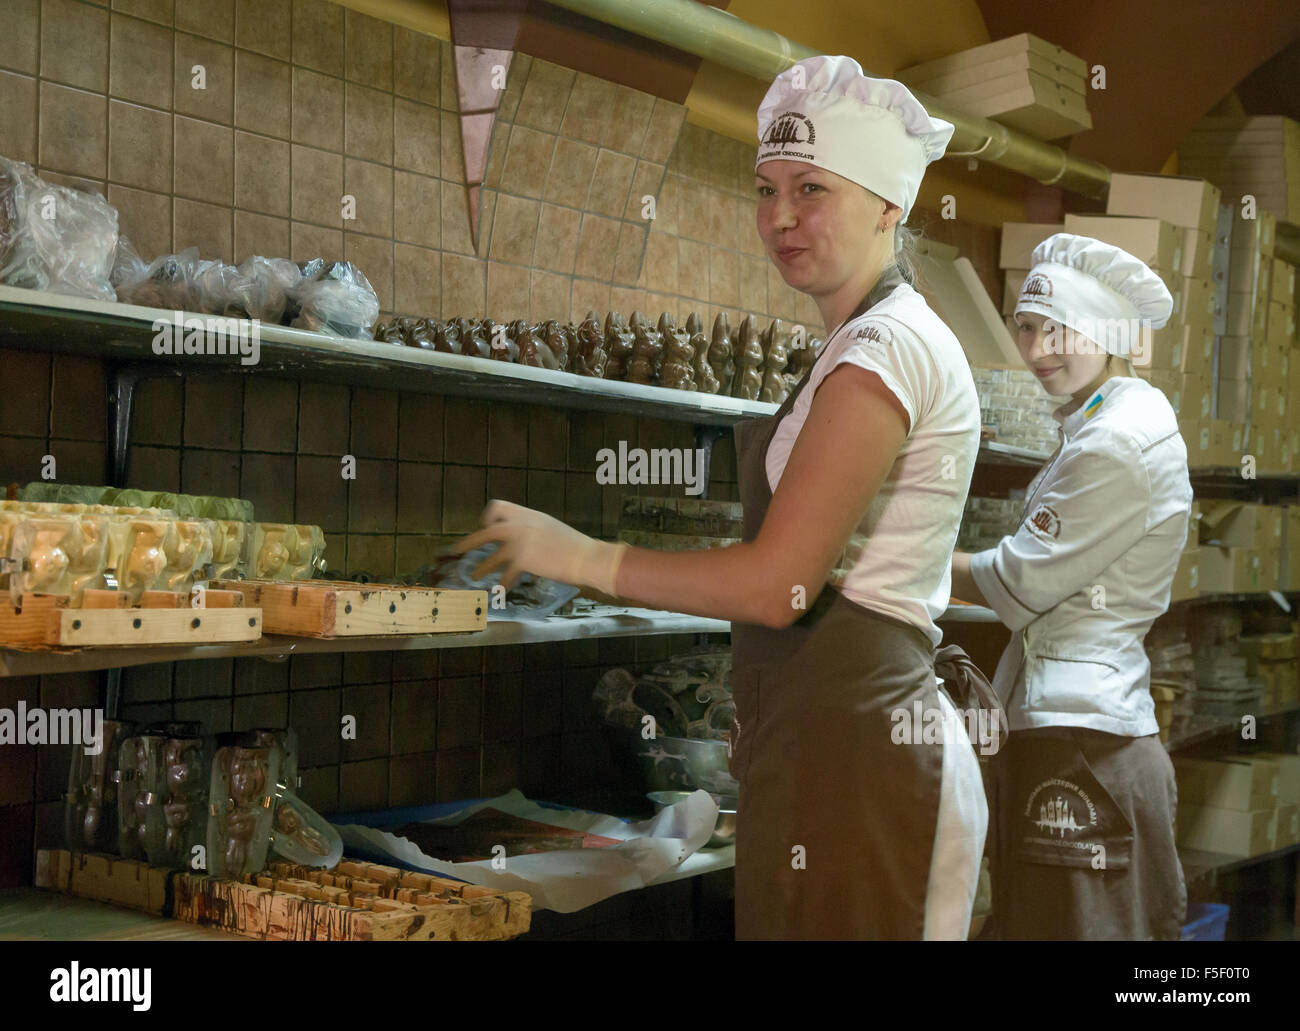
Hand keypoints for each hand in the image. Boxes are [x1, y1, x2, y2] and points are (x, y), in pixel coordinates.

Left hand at [452, 500, 627, 593]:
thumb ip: (530, 527)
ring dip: (480, 568)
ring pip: (491, 558)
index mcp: (526, 514)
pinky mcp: (523, 561)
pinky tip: (498, 592)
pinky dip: (502, 585)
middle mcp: (519, 526)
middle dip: (467, 542)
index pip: (497, 507)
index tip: (486, 526)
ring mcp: (519, 544)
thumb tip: (518, 535)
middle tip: (455, 550)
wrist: (584, 556)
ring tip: (473, 576)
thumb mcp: (548, 526)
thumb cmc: (572, 543)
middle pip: (484, 532)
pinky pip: (506, 576)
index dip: (488, 517)